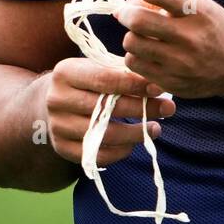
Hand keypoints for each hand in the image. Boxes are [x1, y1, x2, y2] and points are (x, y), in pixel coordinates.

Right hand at [42, 57, 175, 167]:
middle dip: (142, 108)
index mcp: (65, 72)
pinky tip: (134, 143)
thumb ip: (124, 72)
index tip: (159, 87)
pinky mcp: (62, 148)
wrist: (54, 103)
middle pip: (107, 108)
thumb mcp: (98, 68)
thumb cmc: (87, 82)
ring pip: (104, 135)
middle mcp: (57, 99)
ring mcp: (58, 126)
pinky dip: (121, 151)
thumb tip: (157, 83)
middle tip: (168, 108)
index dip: (135, 84)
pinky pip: (98, 155)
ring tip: (156, 129)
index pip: (105, 79)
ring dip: (136, 133)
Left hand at [107, 0, 223, 100]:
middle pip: (138, 21)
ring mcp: (181, 63)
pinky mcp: (173, 83)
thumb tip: (126, 1)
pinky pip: (136, 67)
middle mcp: (190, 37)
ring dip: (131, 37)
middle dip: (125, 13)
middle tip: (126, 13)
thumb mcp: (198, 1)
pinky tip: (149, 53)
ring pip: (132, 45)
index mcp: (197, 11)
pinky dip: (137, 56)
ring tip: (143, 36)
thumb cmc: (213, 25)